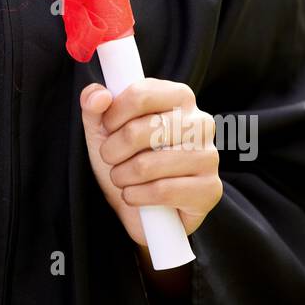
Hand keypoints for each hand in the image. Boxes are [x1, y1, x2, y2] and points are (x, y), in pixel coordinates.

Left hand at [80, 77, 222, 246]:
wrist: (144, 210)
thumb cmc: (127, 158)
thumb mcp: (104, 129)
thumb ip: (95, 105)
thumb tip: (99, 95)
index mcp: (179, 97)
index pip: (140, 95)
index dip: (113, 114)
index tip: (107, 128)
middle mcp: (200, 122)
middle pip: (139, 130)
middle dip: (112, 150)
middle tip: (110, 158)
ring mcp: (209, 156)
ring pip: (147, 164)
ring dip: (122, 176)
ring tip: (121, 178)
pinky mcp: (210, 189)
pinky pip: (162, 191)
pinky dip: (136, 196)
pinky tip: (132, 196)